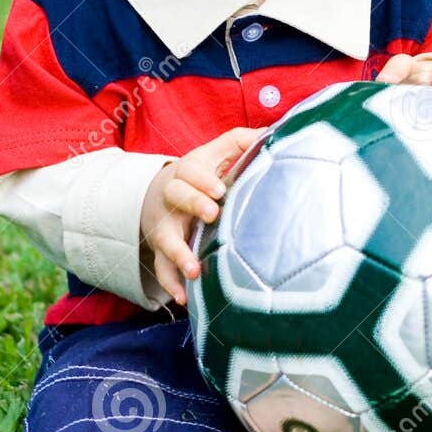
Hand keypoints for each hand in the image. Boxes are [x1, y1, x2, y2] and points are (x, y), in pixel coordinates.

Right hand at [140, 126, 264, 304]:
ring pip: (166, 239)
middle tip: (212, 214)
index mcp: (187, 172)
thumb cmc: (201, 174)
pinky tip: (185, 299)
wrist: (160, 194)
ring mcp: (166, 227)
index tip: (219, 189)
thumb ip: (241, 142)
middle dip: (192, 204)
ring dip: (178, 255)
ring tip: (194, 270)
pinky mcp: (163, 252)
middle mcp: (172, 199)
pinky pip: (163, 270)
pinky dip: (172, 284)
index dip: (202, 179)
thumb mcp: (217, 152)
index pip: (190, 171)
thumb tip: (272, 133)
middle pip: (175, 197)